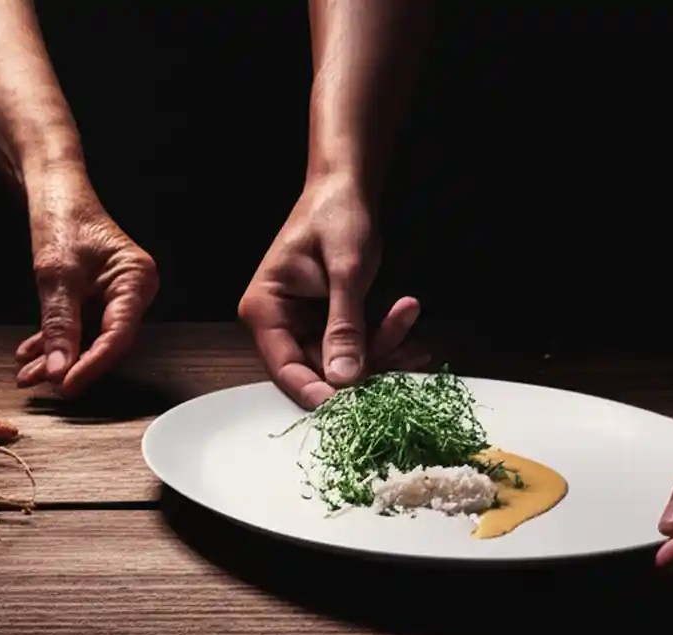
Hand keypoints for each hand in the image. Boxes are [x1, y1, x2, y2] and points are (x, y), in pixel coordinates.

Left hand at [15, 175, 157, 397]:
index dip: (92, 365)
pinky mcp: (96, 297)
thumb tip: (58, 370)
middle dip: (69, 363)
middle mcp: (132, 290)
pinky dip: (54, 340)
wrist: (53, 192)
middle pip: (104, 341)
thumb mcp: (56, 276)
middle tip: (39, 381)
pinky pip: (78, 327)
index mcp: (136, 279)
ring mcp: (114, 295)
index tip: (66, 385)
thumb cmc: (63, 218)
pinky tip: (31, 353)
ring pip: (88, 338)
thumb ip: (59, 326)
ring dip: (56, 356)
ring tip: (27, 373)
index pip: (118, 335)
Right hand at [238, 174, 424, 408]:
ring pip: (343, 361)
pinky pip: (356, 345)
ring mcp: (303, 325)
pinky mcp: (327, 323)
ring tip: (408, 316)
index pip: (284, 368)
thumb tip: (344, 380)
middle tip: (405, 352)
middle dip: (366, 364)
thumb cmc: (335, 215)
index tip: (353, 409)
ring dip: (382, 348)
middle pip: (318, 369)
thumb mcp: (345, 271)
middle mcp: (279, 324)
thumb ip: (344, 327)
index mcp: (264, 310)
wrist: (347, 187)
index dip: (317, 391)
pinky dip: (384, 337)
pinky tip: (407, 318)